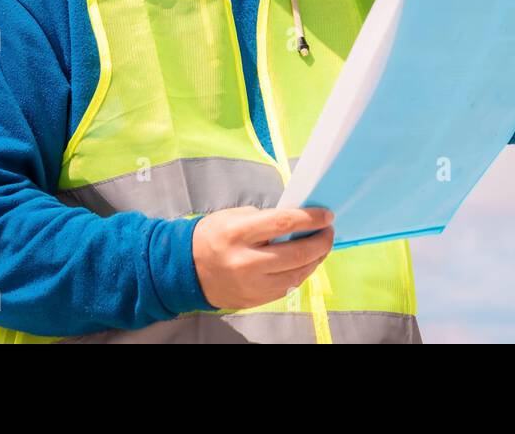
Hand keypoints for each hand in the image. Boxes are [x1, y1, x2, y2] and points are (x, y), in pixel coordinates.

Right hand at [191, 205, 334, 309]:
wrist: (185, 270)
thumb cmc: (211, 236)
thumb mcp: (234, 217)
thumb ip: (265, 218)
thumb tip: (297, 221)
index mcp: (238, 233)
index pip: (284, 223)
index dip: (311, 219)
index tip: (327, 215)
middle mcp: (246, 262)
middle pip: (297, 253)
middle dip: (321, 241)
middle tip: (329, 231)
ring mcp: (251, 285)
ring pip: (297, 274)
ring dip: (316, 259)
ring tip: (322, 247)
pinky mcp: (254, 300)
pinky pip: (287, 287)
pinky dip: (302, 274)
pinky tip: (306, 263)